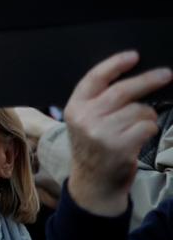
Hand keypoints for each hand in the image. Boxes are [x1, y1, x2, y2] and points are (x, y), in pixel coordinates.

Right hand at [64, 51, 170, 216]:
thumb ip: (99, 102)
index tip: (134, 56)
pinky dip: (149, 130)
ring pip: (140, 110)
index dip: (115, 64)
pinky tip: (138, 139)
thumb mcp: (84, 122)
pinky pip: (147, 126)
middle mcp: (86, 118)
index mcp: (75, 108)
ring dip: (147, 117)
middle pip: (123, 90)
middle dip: (148, 80)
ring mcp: (102, 132)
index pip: (95, 78)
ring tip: (137, 129)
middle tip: (165, 74)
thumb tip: (133, 79)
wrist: (93, 184)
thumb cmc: (94, 149)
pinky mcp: (120, 146)